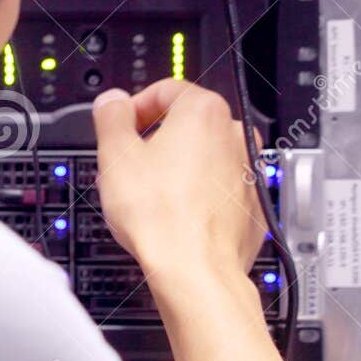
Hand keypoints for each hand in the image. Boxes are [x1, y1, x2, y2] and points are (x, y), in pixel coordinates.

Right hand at [90, 80, 268, 289]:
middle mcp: (234, 134)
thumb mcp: (116, 156)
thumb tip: (111, 101)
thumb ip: (111, 117)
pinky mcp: (249, 203)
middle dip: (153, 140)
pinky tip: (171, 213)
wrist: (195, 270)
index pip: (164, 89)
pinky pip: (217, 187)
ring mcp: (247, 170)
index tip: (119, 125)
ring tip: (146, 194)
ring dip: (174, 167)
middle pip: (185, 123)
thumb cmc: (161, 217)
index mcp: (203, 111)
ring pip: (202, 156)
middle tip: (127, 164)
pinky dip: (195, 194)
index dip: (133, 107)